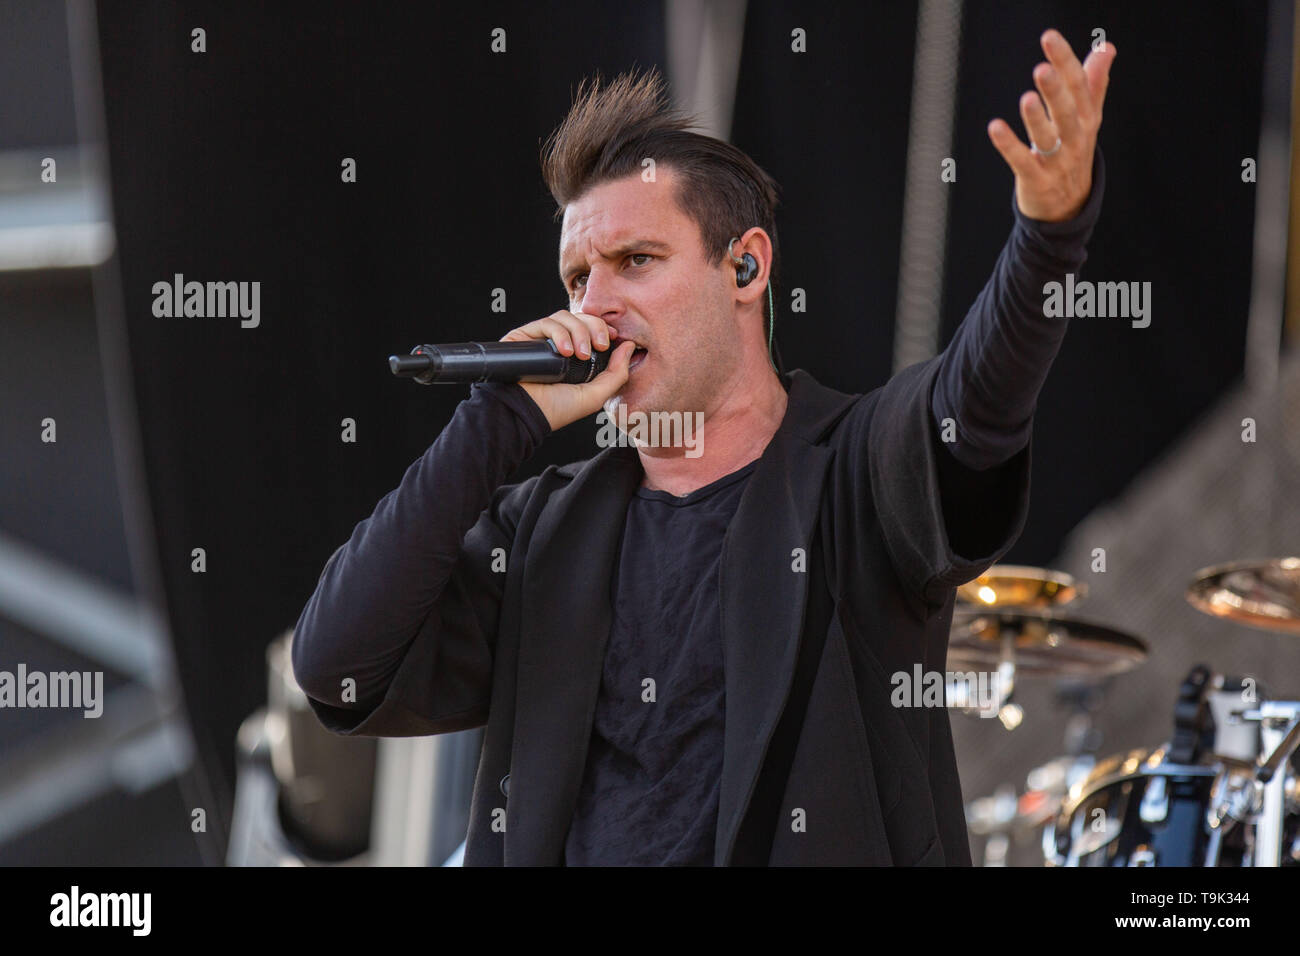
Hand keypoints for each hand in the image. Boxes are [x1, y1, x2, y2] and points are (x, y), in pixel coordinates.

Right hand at [499, 310, 636, 430]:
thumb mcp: (595, 395)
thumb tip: (629, 346)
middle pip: (580, 318)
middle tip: (600, 345)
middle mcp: (558, 344)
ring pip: (564, 317)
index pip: (591, 329)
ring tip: (579, 353)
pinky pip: (546, 322)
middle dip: (595, 327)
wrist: (526, 414)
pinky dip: (559, 333)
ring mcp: (541, 339)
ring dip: (578, 331)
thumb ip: (617, 373)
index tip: (614, 337)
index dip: (603, 327)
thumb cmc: (557, 409)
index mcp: (575, 356)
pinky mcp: (524, 336)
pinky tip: (564, 351)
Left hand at [988, 29, 1115, 222]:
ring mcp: (1057, 163)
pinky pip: (1022, 162)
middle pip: (1067, 112)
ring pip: (1048, 139)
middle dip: (1056, 90)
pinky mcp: (1037, 182)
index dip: (1065, 61)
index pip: (1079, 86)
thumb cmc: (1073, 153)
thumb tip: (1106, 47)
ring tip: (1026, 98)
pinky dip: (1008, 146)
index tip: (1049, 37)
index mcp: (1087, 120)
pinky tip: (995, 127)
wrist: (1069, 208)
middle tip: (1042, 68)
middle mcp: (1075, 140)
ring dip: (1036, 119)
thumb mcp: (1087, 119)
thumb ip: (1093, 83)